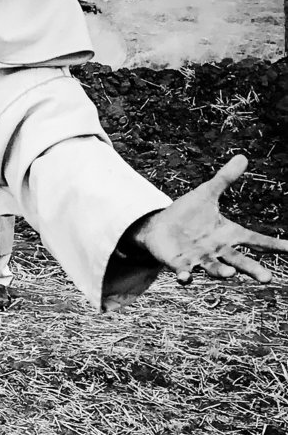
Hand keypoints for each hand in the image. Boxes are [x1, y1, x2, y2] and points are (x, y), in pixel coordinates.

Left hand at [131, 155, 286, 282]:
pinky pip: (183, 270)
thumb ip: (224, 179)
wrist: (160, 227)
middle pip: (239, 260)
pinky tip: (185, 278)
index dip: (274, 245)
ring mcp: (199, 258)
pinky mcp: (179, 262)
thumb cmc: (188, 212)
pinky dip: (185, 275)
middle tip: (267, 278)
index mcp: (230, 235)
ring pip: (214, 267)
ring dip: (221, 271)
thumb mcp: (207, 193)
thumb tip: (242, 157)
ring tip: (230, 274)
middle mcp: (218, 250)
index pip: (257, 240)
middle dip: (252, 269)